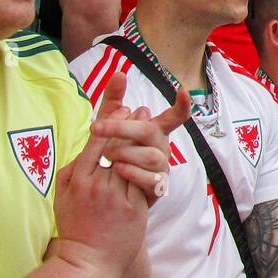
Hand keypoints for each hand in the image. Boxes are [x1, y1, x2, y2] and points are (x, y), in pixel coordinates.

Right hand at [52, 79, 158, 277]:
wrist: (88, 262)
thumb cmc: (75, 226)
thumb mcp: (64, 194)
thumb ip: (74, 168)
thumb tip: (89, 143)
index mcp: (77, 178)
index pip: (95, 140)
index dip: (110, 119)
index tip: (120, 106)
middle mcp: (95, 184)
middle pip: (117, 145)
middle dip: (130, 125)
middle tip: (140, 110)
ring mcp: (115, 196)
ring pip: (133, 160)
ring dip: (143, 141)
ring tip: (150, 125)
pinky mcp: (132, 207)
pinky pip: (145, 180)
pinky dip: (150, 165)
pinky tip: (155, 153)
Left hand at [85, 71, 188, 204]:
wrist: (109, 202)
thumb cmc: (114, 162)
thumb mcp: (110, 132)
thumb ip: (113, 104)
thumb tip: (119, 74)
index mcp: (153, 133)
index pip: (174, 117)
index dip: (181, 105)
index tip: (182, 90)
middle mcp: (161, 148)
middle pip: (149, 131)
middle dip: (122, 127)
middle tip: (95, 127)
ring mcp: (160, 169)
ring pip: (149, 155)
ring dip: (123, 152)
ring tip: (105, 156)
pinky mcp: (157, 189)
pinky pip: (149, 179)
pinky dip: (131, 172)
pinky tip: (117, 169)